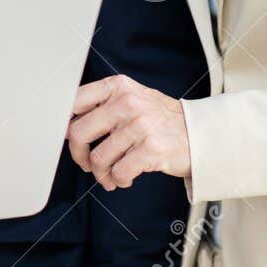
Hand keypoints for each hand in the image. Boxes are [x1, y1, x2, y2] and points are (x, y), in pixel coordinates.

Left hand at [67, 74, 190, 190]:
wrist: (203, 134)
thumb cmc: (161, 119)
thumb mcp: (133, 99)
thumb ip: (103, 105)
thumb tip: (66, 126)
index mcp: (118, 86)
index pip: (74, 102)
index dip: (64, 124)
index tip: (67, 137)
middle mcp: (127, 102)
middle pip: (78, 133)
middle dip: (78, 155)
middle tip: (86, 163)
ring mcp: (140, 125)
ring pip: (98, 158)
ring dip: (101, 173)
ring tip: (110, 175)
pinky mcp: (151, 149)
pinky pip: (119, 172)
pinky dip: (118, 180)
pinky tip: (125, 178)